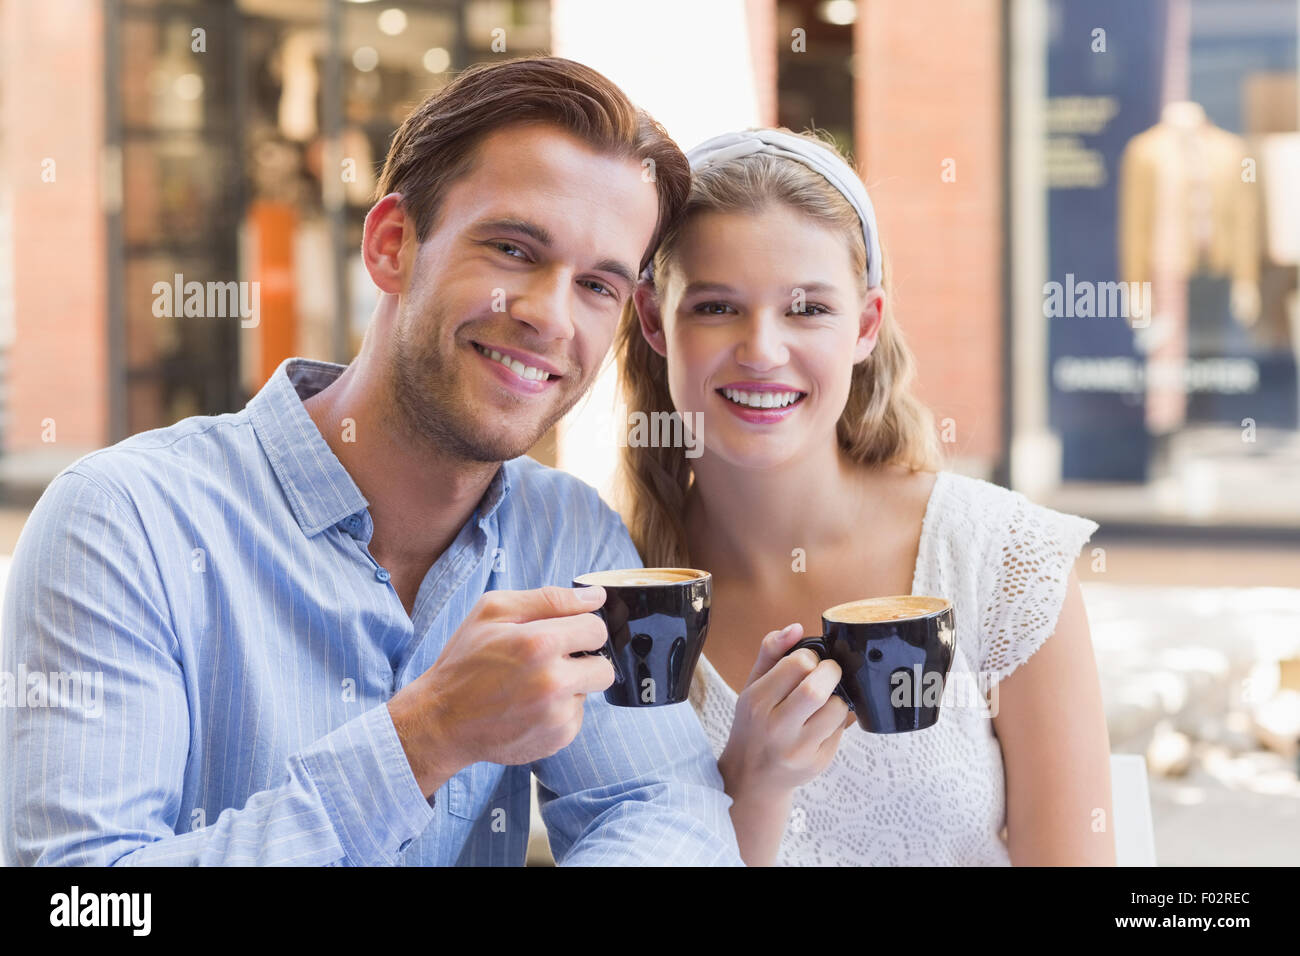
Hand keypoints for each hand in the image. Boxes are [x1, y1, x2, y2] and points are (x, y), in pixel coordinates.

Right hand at [388, 585, 614, 796]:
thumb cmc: (465, 660)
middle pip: (604, 666)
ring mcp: (557, 716)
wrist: (442, 720)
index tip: (562, 634)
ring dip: (570, 685)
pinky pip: (577, 716)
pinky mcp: (557, 739)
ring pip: (589, 692)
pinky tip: (529, 707)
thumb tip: (596, 597)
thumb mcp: (494, 611)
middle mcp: (553, 682)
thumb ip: (549, 598)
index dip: (580, 628)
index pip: (596, 629)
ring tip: (534, 684)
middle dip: (583, 660)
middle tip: (551, 661)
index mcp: (540, 643)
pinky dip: (560, 709)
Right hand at [718, 623, 854, 799]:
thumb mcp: (751, 687)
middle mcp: (776, 727)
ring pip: (837, 709)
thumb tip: (796, 627)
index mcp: (756, 702)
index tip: (807, 662)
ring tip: (823, 700)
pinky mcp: (818, 763)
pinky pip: (841, 730)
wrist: (751, 778)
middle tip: (827, 673)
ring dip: (837, 698)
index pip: (798, 664)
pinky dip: (836, 720)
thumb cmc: (754, 724)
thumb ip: (771, 652)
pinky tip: (821, 723)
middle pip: (818, 688)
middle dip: (831, 672)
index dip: (810, 657)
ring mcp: (798, 750)